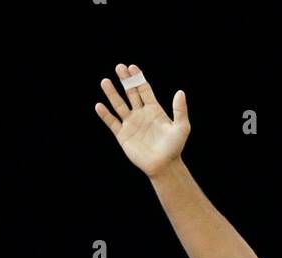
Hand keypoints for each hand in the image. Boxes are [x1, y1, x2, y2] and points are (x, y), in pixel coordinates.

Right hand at [95, 62, 189, 176]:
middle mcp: (140, 114)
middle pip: (130, 93)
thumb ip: (180, 110)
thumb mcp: (181, 128)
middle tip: (119, 67)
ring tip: (105, 81)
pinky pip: (112, 123)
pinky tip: (99, 106)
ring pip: (119, 105)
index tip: (132, 67)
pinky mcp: (123, 136)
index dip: (138, 78)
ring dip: (112, 93)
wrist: (163, 167)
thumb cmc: (174, 148)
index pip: (143, 89)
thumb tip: (180, 92)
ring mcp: (131, 124)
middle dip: (125, 80)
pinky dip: (105, 115)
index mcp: (154, 109)